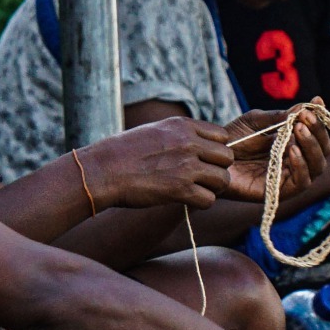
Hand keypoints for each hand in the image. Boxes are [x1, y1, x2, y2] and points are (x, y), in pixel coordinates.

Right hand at [78, 118, 233, 210]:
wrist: (102, 170)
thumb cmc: (123, 153)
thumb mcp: (154, 131)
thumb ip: (180, 135)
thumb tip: (198, 144)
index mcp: (183, 126)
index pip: (222, 135)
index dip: (216, 149)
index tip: (204, 159)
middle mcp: (189, 143)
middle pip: (227, 157)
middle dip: (218, 169)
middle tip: (202, 178)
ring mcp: (186, 166)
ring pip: (223, 180)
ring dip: (212, 188)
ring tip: (195, 190)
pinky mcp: (181, 189)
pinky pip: (209, 200)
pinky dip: (201, 203)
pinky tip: (187, 200)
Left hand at [219, 104, 329, 203]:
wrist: (209, 159)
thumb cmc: (232, 140)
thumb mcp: (256, 122)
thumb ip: (279, 117)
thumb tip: (304, 108)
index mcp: (292, 143)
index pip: (316, 134)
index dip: (320, 118)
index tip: (317, 101)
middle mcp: (295, 161)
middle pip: (322, 151)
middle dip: (318, 132)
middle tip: (305, 118)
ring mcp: (288, 177)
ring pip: (316, 167)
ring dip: (311, 147)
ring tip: (298, 130)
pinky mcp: (279, 192)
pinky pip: (301, 183)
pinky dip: (300, 166)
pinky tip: (290, 150)